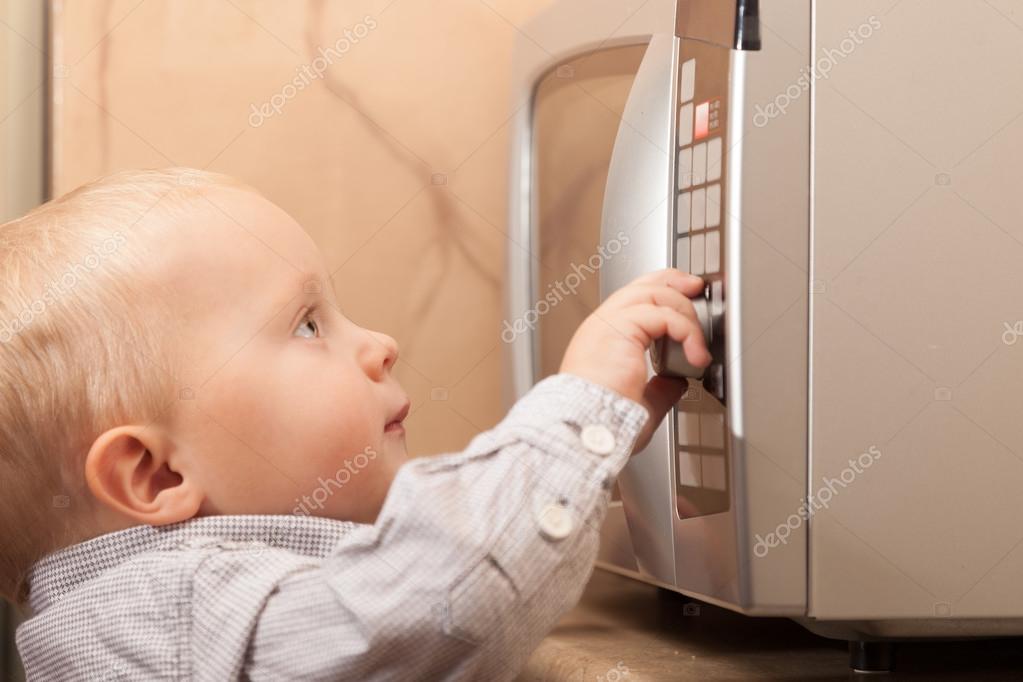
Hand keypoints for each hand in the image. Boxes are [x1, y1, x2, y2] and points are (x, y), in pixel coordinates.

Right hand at [559, 268, 710, 453]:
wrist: (587, 429)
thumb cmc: (602, 424)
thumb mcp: (639, 404)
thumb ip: (659, 390)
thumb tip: (676, 382)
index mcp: (602, 341)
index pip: (632, 302)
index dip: (661, 294)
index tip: (685, 300)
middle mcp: (601, 326)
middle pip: (641, 285)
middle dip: (673, 282)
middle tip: (696, 288)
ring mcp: (607, 323)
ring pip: (653, 292)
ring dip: (683, 311)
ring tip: (698, 340)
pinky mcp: (619, 327)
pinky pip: (662, 315)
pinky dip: (685, 331)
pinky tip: (695, 353)